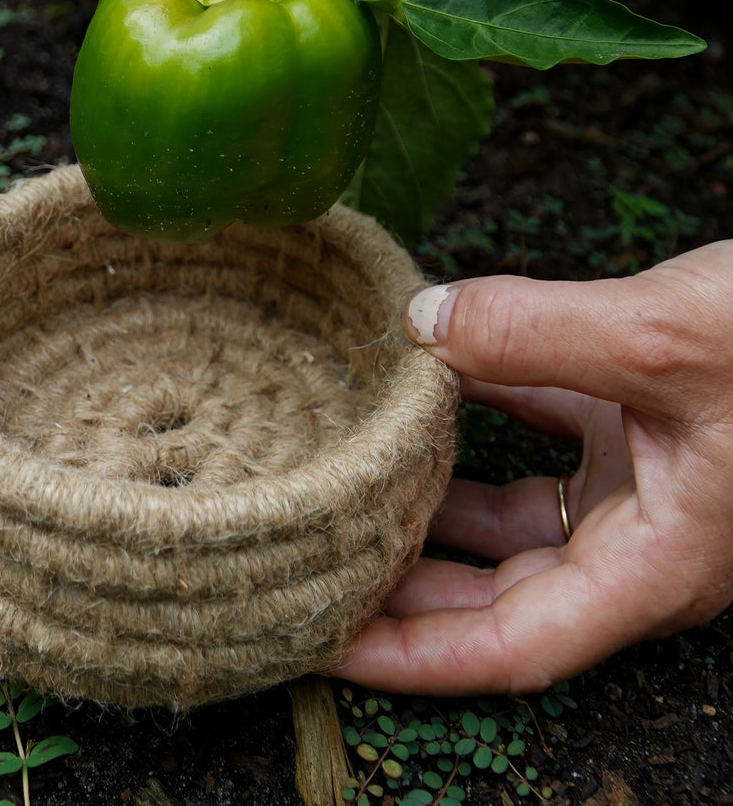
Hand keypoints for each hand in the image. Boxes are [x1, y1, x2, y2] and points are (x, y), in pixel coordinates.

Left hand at [333, 242, 732, 694]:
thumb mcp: (668, 340)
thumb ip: (536, 333)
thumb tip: (424, 323)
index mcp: (658, 565)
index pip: (509, 645)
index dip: (409, 655)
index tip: (319, 640)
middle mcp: (647, 539)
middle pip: (500, 595)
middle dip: (405, 587)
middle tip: (310, 559)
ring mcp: (650, 480)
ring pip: (517, 516)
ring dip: (436, 498)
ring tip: (349, 475)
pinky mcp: (650, 420)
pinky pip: (546, 431)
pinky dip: (487, 404)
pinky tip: (430, 369)